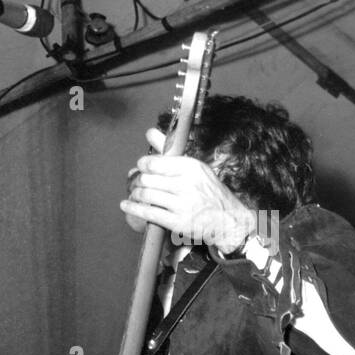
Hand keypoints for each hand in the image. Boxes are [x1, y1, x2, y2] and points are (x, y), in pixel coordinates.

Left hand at [121, 127, 254, 255]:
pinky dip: (132, 208)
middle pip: (147, 179)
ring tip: (134, 193)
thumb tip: (149, 132)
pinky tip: (125, 205)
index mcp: (191, 167)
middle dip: (136, 181)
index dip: (143, 165)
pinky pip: (147, 212)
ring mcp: (182, 204)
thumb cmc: (208, 191)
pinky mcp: (178, 222)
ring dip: (134, 194)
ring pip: (145, 195)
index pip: (155, 163)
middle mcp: (187, 184)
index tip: (141, 167)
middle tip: (134, 183)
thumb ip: (170, 151)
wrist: (228, 220)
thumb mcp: (195, 168)